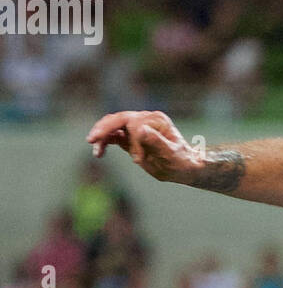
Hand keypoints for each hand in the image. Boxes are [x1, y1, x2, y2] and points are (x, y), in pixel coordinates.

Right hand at [86, 110, 203, 182]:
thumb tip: (140, 129)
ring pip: (113, 126)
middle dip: (104, 128)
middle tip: (92, 140)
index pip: (135, 123)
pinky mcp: (131, 137)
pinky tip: (99, 152)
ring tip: (95, 149)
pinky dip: (105, 142)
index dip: (134, 141)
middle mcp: (144, 120)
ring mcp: (136, 127)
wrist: (184, 168)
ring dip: (102, 135)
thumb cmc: (182, 162)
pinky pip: (113, 136)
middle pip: (118, 119)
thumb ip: (157, 142)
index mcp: (155, 120)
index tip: (140, 160)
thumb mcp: (171, 155)